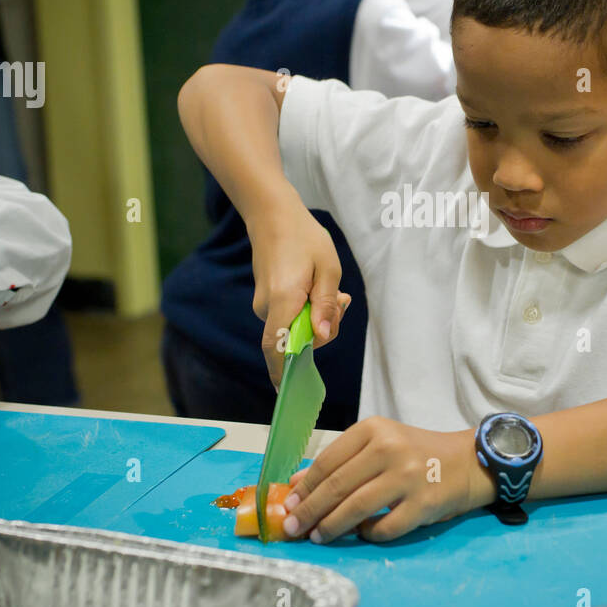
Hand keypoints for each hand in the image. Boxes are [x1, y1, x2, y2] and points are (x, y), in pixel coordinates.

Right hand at [249, 207, 350, 386]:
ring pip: (293, 329)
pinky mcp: (266, 301)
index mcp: (282, 299)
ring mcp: (263, 305)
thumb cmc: (304, 238)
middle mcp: (267, 307)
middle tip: (342, 301)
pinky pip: (288, 318)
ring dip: (318, 320)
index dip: (284, 372)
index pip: (277, 346)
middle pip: (294, 340)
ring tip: (336, 292)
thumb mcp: (328, 268)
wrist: (272, 215)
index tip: (292, 391)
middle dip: (323, 331)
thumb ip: (326, 305)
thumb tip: (322, 337)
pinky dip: (307, 313)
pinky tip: (320, 291)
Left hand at [281, 416, 492, 542]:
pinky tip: (364, 533)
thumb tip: (298, 483)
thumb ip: (340, 461)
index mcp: (374, 430)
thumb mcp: (378, 445)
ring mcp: (408, 477)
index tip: (288, 506)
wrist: (468, 461)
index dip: (304, 487)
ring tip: (318, 537)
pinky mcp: (423, 504)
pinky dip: (369, 534)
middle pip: (337, 486)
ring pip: (356, 508)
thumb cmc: (417, 453)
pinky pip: (385, 528)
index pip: (328, 461)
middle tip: (293, 528)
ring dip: (331, 527)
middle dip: (310, 511)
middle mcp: (389, 449)